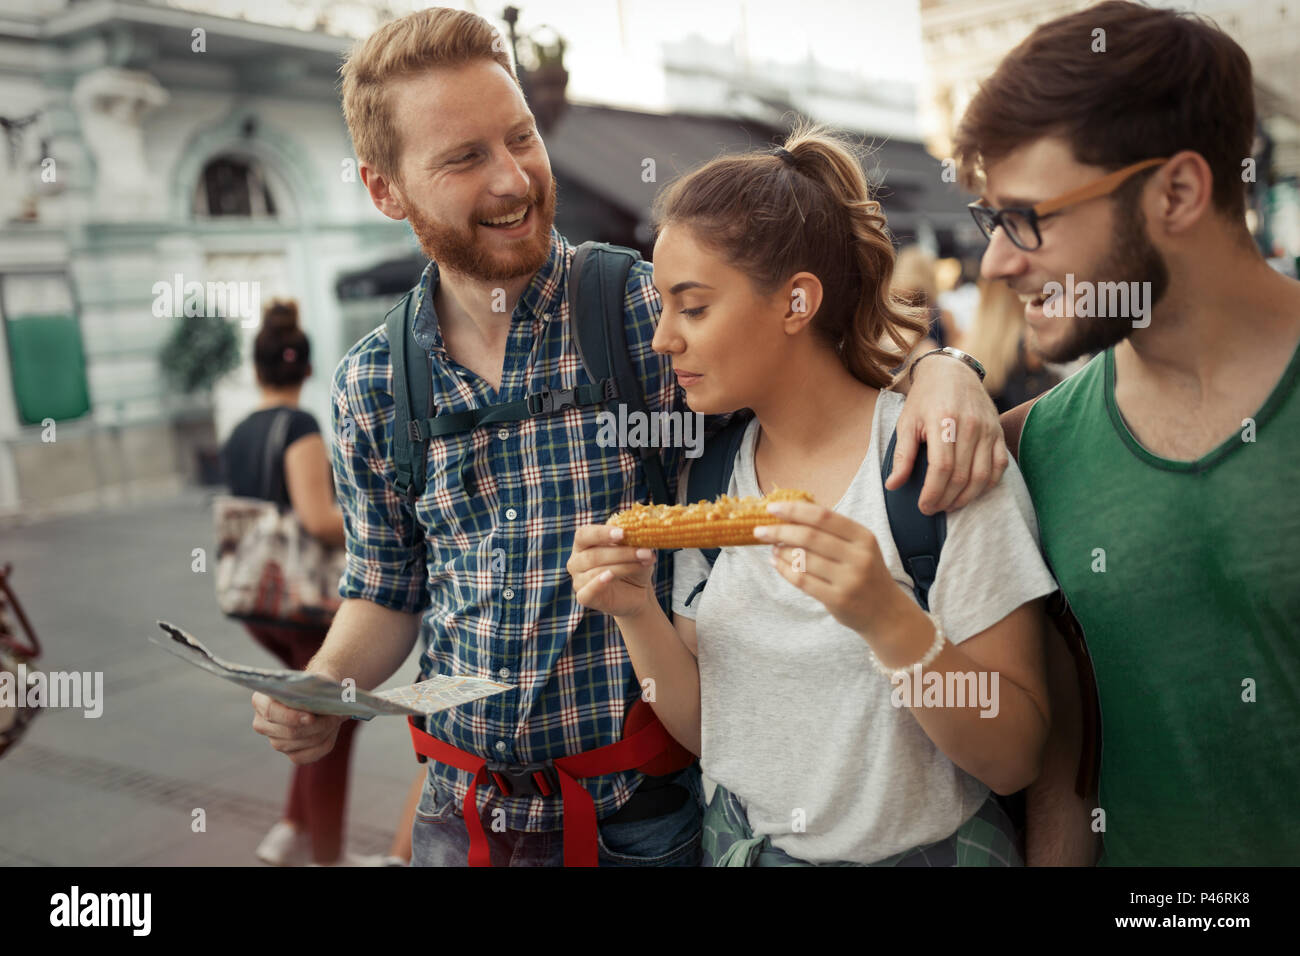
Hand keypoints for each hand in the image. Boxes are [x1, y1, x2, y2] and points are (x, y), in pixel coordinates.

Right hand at [251, 691, 345, 764]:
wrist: (320, 695)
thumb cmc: (314, 685)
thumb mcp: (314, 680)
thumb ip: (313, 687)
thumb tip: (319, 700)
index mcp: (261, 700)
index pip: (271, 712)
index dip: (291, 717)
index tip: (311, 717)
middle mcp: (262, 723)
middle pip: (289, 732)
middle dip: (317, 725)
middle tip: (336, 715)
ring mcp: (275, 740)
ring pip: (301, 744)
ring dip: (324, 732)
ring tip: (337, 718)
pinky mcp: (289, 753)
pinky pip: (307, 756)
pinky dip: (324, 744)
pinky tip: (332, 730)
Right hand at [567, 524, 657, 618]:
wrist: (636, 592)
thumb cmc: (632, 565)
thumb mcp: (634, 550)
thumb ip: (633, 541)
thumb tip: (640, 533)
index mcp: (583, 543)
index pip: (584, 534)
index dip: (602, 533)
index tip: (623, 533)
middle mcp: (576, 561)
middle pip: (594, 555)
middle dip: (622, 553)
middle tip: (645, 552)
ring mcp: (578, 580)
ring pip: (597, 572)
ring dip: (624, 567)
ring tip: (645, 563)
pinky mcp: (584, 597)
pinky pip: (588, 591)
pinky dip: (598, 583)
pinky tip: (610, 576)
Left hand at [756, 499, 924, 642]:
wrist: (886, 612)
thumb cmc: (865, 573)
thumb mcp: (859, 546)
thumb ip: (831, 530)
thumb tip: (790, 512)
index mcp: (863, 536)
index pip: (823, 517)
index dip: (794, 510)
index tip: (772, 508)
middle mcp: (858, 556)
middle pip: (809, 537)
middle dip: (779, 531)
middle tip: (759, 530)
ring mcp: (849, 580)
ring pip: (803, 559)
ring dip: (781, 551)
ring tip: (772, 547)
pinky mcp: (838, 599)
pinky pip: (802, 581)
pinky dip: (784, 570)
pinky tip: (776, 563)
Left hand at [889, 354, 1007, 513]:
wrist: (952, 372)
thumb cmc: (925, 398)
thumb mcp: (907, 422)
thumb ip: (902, 455)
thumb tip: (892, 485)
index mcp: (943, 421)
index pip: (941, 468)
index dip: (932, 493)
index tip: (923, 507)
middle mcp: (970, 426)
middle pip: (962, 476)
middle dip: (946, 500)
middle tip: (933, 509)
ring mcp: (988, 430)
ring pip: (982, 476)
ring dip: (966, 498)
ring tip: (950, 505)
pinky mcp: (998, 433)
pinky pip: (999, 466)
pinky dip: (987, 485)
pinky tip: (971, 492)